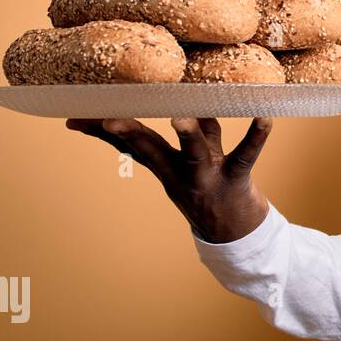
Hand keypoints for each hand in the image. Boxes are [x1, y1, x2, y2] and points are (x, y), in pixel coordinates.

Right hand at [65, 117, 272, 242]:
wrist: (236, 235)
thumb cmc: (210, 190)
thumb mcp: (190, 165)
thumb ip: (190, 134)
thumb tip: (176, 105)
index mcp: (166, 168)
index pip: (131, 146)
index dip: (104, 132)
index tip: (75, 117)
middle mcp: (182, 173)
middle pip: (152, 150)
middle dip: (130, 134)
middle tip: (109, 119)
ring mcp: (208, 177)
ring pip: (196, 152)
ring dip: (188, 135)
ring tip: (180, 118)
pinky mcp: (236, 178)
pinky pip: (246, 155)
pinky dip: (256, 136)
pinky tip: (265, 118)